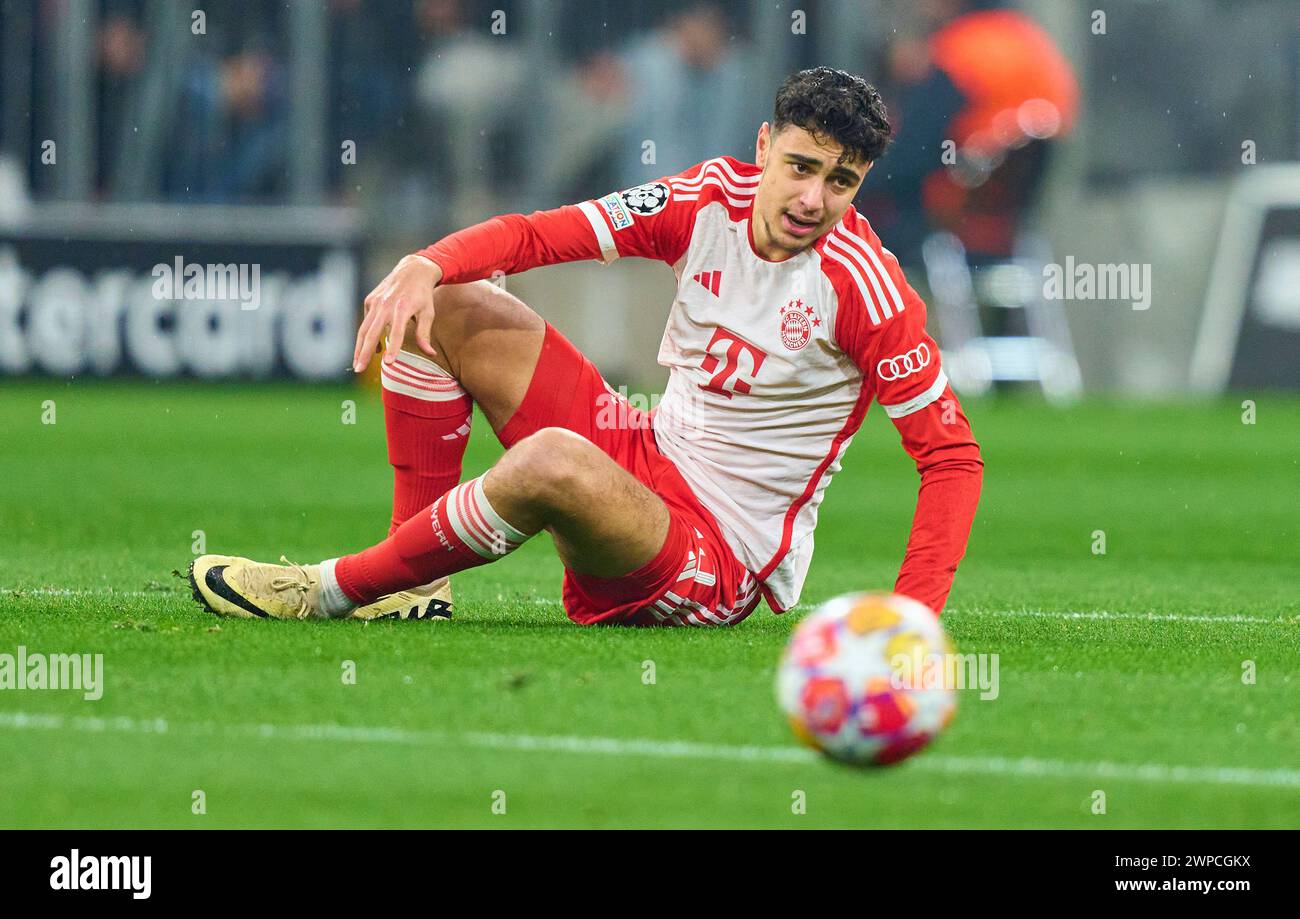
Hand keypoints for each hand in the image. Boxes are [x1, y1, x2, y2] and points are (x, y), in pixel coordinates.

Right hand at [353, 254, 443, 372]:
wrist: (412, 270)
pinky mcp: (369, 300)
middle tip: (359, 370)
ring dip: (359, 348)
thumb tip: (431, 354)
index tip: (388, 363)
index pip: (397, 332)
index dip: (393, 348)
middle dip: (364, 353)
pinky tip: (371, 349)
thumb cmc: (423, 295)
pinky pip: (366, 322)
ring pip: (363, 329)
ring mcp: (375, 302)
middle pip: (372, 332)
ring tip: (357, 365)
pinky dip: (366, 337)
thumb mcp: (428, 313)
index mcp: (403, 308)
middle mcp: (386, 305)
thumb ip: (425, 334)